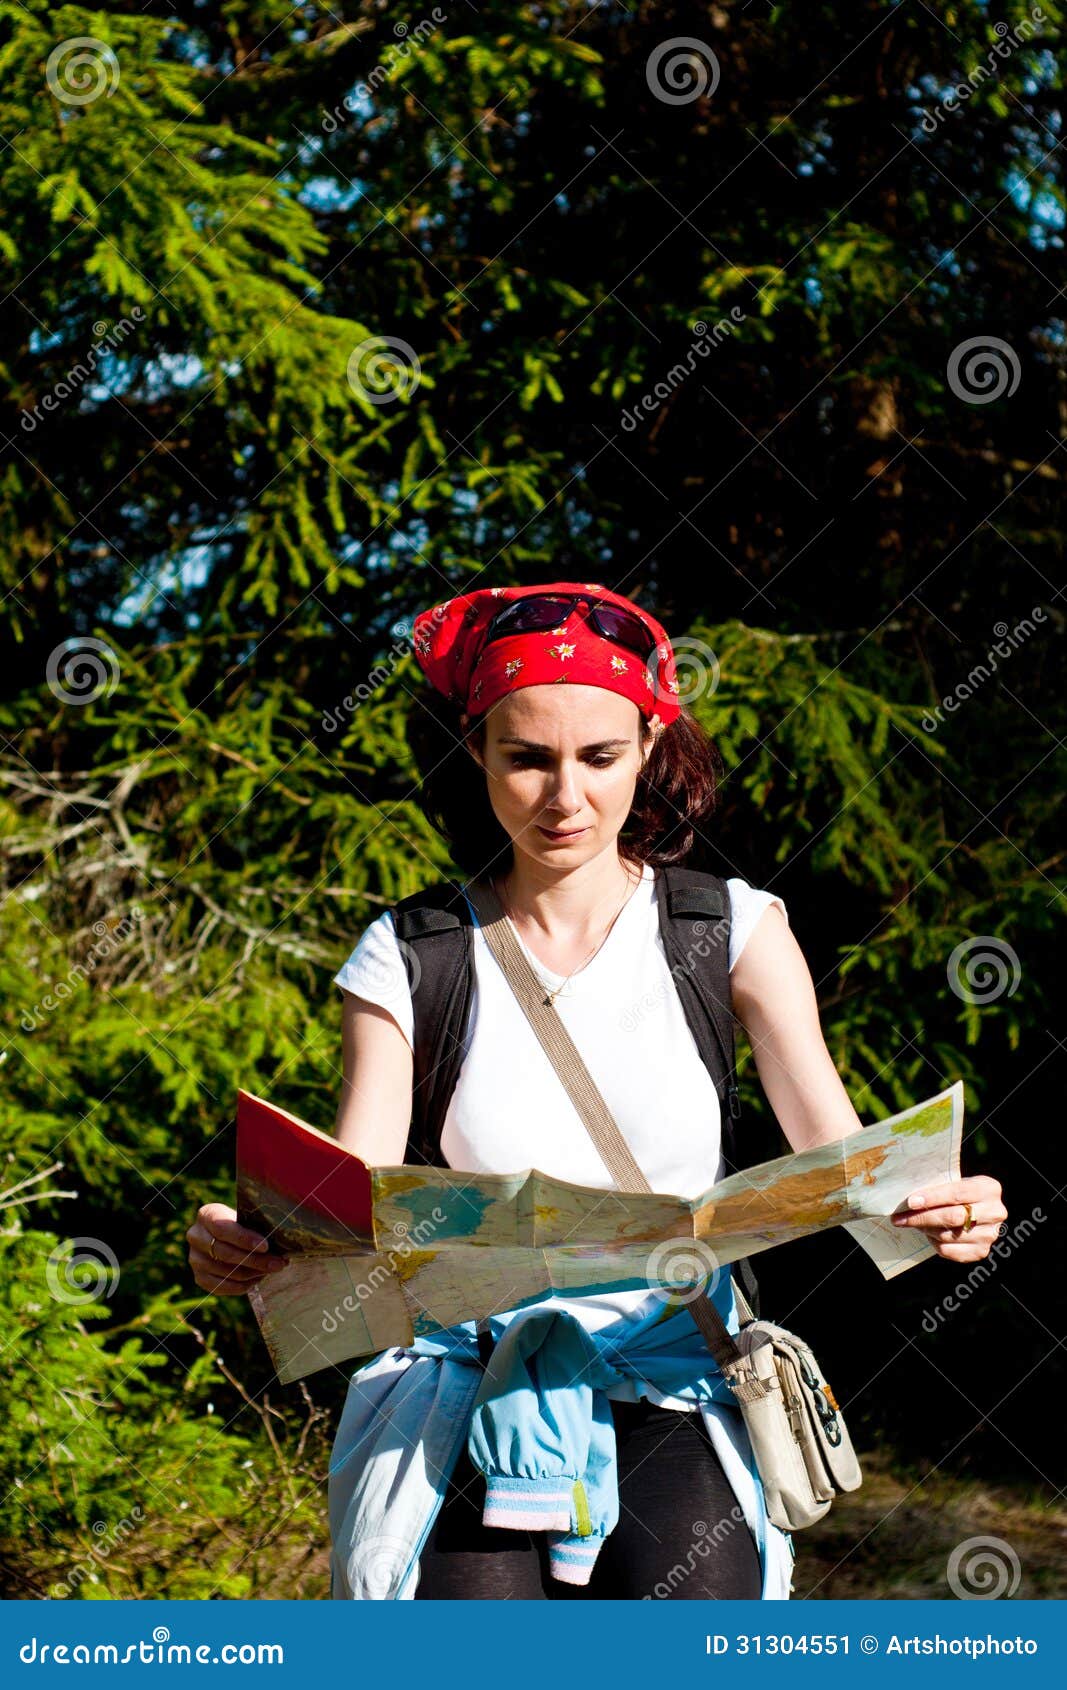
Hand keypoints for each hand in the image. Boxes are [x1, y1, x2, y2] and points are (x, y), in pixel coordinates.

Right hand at [187, 1202, 289, 1295]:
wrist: (229, 1235)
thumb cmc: (244, 1223)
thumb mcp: (247, 1217)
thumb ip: (257, 1226)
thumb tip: (281, 1241)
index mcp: (206, 1214)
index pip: (222, 1228)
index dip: (244, 1239)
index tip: (266, 1246)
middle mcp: (195, 1236)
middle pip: (225, 1253)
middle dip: (255, 1260)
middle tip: (279, 1263)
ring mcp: (194, 1259)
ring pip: (226, 1271)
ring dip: (253, 1273)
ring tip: (272, 1269)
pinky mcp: (199, 1277)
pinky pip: (222, 1287)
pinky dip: (243, 1285)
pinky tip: (258, 1278)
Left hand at [891, 1175, 1005, 1260]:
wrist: (976, 1209)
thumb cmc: (958, 1192)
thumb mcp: (955, 1181)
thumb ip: (938, 1186)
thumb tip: (907, 1199)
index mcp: (989, 1188)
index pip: (957, 1193)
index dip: (932, 1198)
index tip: (910, 1202)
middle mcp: (995, 1212)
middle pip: (953, 1217)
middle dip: (922, 1217)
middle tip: (900, 1217)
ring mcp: (990, 1234)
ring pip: (948, 1235)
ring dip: (925, 1229)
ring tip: (912, 1223)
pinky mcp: (981, 1251)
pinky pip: (949, 1250)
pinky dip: (934, 1243)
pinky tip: (928, 1234)